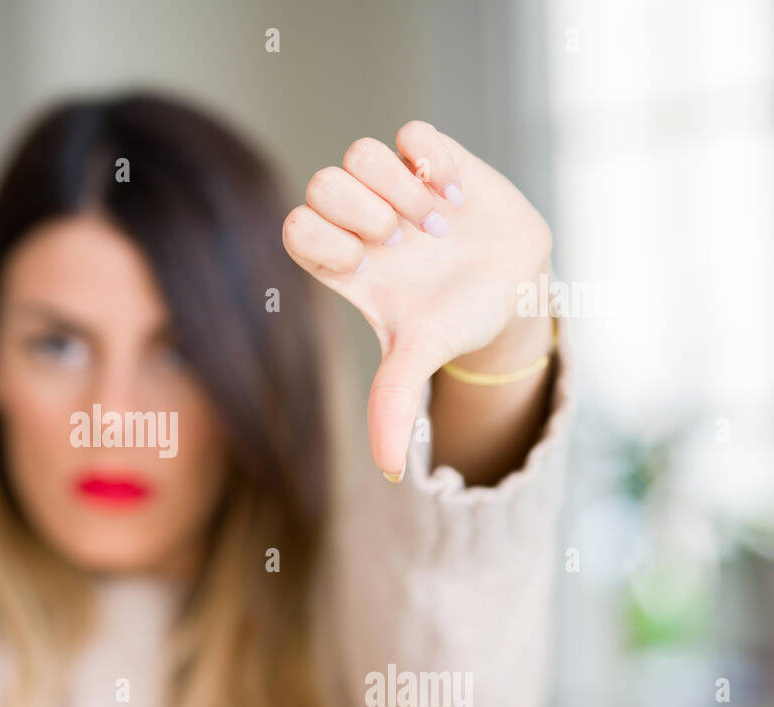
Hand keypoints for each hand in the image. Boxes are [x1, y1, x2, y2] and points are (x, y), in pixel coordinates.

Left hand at [283, 122, 552, 476]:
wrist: (511, 294)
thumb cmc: (454, 324)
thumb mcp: (419, 359)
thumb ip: (393, 402)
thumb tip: (387, 470)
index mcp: (341, 259)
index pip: (295, 228)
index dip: (322, 242)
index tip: (366, 268)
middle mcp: (360, 218)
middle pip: (320, 184)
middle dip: (360, 213)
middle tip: (402, 243)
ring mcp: (395, 186)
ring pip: (360, 154)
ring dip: (400, 190)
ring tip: (438, 225)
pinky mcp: (434, 157)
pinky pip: (411, 136)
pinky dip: (433, 160)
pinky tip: (457, 195)